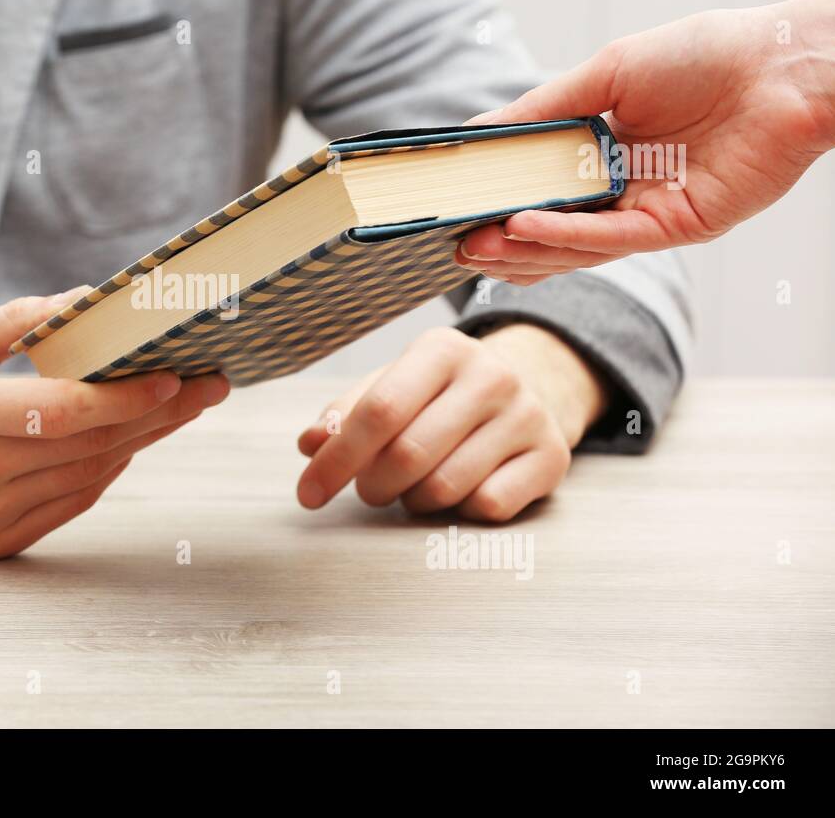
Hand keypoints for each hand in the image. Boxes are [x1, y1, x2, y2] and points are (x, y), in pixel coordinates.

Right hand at [0, 288, 229, 558]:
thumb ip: (16, 320)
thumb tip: (89, 301)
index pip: (59, 411)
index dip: (123, 397)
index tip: (174, 377)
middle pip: (88, 445)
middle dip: (157, 415)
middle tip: (208, 384)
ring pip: (89, 476)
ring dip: (141, 439)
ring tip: (182, 404)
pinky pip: (73, 500)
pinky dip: (107, 466)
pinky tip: (131, 436)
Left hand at [295, 325, 607, 520]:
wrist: (531, 390)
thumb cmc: (440, 395)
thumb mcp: (393, 386)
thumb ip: (346, 413)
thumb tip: (310, 443)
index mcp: (442, 349)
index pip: (378, 410)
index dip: (336, 458)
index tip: (308, 495)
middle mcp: (491, 375)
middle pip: (408, 454)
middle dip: (373, 486)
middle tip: (370, 490)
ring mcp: (527, 416)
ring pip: (445, 488)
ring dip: (414, 501)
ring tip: (414, 487)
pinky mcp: (552, 457)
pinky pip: (487, 507)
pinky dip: (460, 512)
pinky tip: (461, 491)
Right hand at [455, 0, 834, 284]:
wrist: (782, 62)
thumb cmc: (703, 54)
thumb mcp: (605, 72)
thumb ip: (542, 107)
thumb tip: (478, 129)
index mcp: (604, 154)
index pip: (539, 191)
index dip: (496, 204)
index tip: (452, 210)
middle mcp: (623, 190)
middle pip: (552, 230)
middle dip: (501, 243)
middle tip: (455, 247)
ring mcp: (650, 212)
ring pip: (576, 245)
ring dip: (523, 249)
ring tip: (476, 247)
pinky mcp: (680, 226)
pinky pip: (613, 238)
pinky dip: (565, 235)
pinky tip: (524, 226)